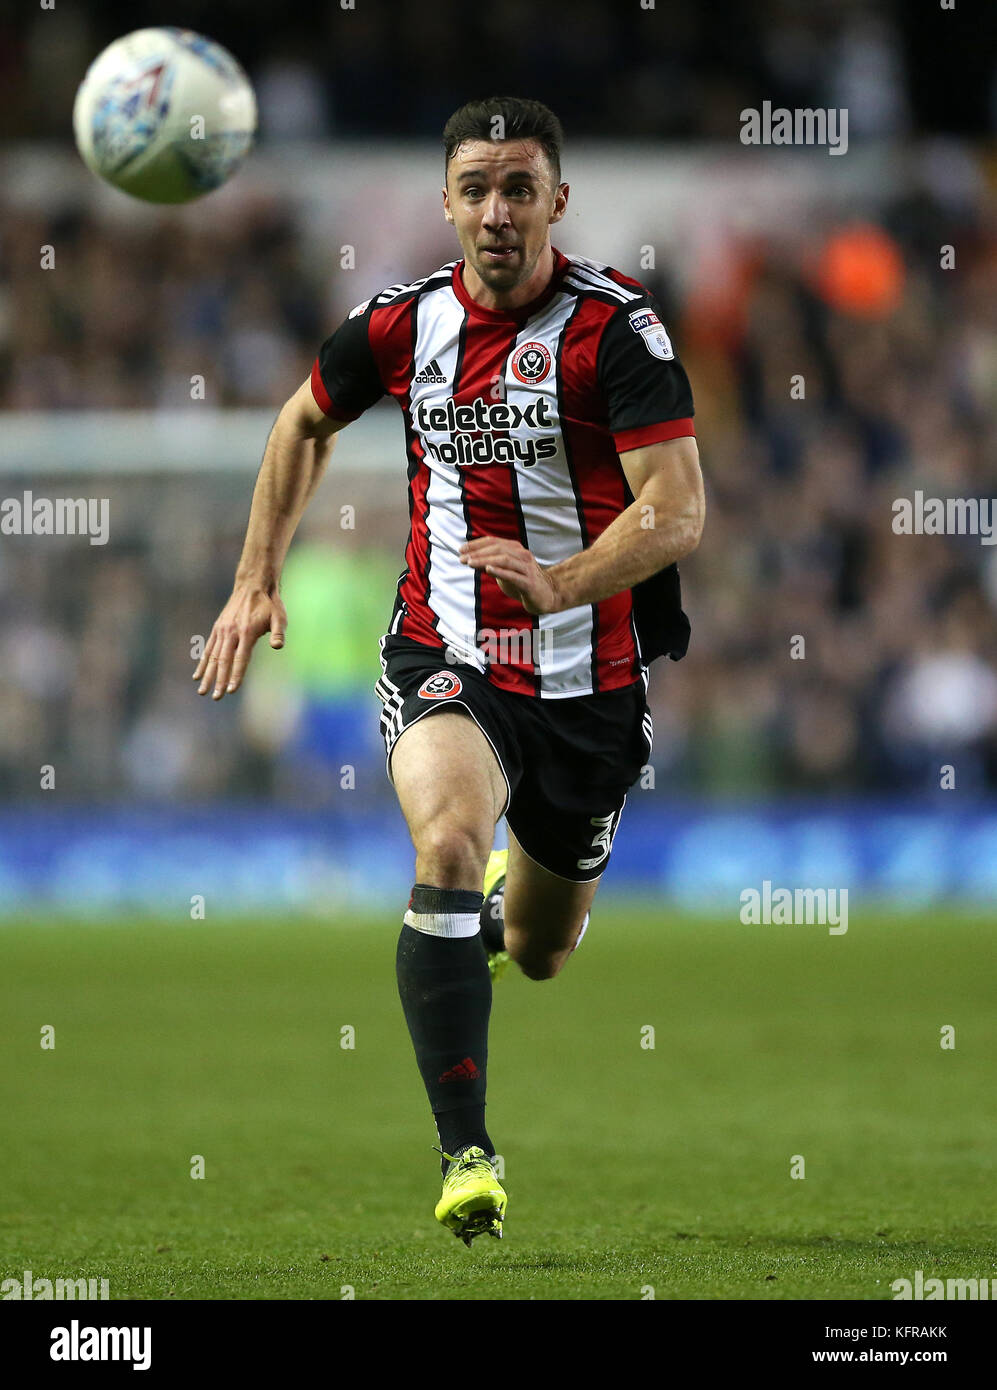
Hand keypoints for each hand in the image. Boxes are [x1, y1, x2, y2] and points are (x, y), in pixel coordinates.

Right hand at [193, 584, 286, 699]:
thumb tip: (277, 646)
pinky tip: (198, 676)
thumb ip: (278, 633)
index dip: (236, 675)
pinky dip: (203, 663)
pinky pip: (208, 648)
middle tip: (216, 697)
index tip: (231, 690)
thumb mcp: (279, 617)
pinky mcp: (218, 628)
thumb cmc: (270, 604)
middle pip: (223, 661)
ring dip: (207, 675)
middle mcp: (231, 632)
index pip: (240, 658)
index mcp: (247, 632)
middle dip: (219, 681)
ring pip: (212, 657)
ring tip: (203, 692)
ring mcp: (222, 630)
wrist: (253, 585)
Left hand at [459, 537, 561, 615]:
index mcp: (516, 549)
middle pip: (498, 549)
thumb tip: (470, 560)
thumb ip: (490, 565)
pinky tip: (488, 569)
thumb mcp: (504, 571)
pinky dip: (500, 571)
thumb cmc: (522, 582)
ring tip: (470, 563)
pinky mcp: (529, 582)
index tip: (460, 549)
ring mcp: (527, 568)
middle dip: (477, 552)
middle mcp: (522, 555)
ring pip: (504, 559)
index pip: (493, 542)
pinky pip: (513, 575)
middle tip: (461, 557)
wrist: (546, 595)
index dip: (476, 544)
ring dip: (485, 560)